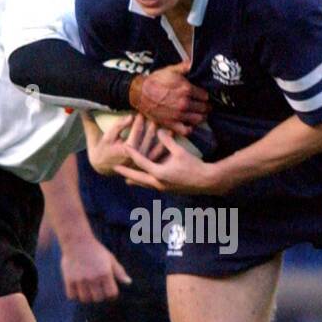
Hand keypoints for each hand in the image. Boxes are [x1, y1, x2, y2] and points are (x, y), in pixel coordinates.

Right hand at [61, 234, 131, 302]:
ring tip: (87, 290)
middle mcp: (93, 278)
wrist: (77, 241)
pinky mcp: (69, 280)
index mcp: (105, 273)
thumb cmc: (96, 250)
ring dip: (87, 297)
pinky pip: (72, 296)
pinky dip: (74, 295)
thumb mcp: (110, 259)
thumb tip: (129, 282)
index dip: (111, 294)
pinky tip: (77, 288)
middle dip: (99, 296)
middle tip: (97, 289)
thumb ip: (119, 272)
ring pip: (85, 299)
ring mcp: (81, 280)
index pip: (112, 294)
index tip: (108, 290)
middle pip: (98, 299)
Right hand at [87, 113, 166, 174]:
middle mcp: (136, 158)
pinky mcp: (145, 165)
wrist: (102, 164)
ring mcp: (142, 163)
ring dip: (163, 138)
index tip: (142, 111)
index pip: (136, 133)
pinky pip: (157, 155)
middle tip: (157, 115)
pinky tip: (171, 138)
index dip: (139, 121)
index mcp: (126, 151)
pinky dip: (164, 147)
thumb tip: (130, 117)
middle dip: (152, 126)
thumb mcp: (107, 136)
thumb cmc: (104, 147)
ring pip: (155, 148)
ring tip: (169, 126)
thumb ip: (118, 126)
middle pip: (148, 140)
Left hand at [115, 129, 230, 194]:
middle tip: (114, 169)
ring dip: (135, 180)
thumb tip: (159, 131)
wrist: (206, 181)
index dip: (132, 154)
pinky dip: (145, 183)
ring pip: (144, 184)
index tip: (123, 147)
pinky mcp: (168, 190)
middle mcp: (158, 183)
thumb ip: (167, 141)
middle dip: (126, 173)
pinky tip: (145, 181)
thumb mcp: (180, 151)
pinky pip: (152, 186)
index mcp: (159, 173)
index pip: (141, 162)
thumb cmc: (194, 165)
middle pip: (137, 178)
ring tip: (126, 179)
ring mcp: (162, 188)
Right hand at [129, 60, 208, 133]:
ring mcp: (179, 115)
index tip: (202, 96)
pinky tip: (189, 124)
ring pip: (199, 119)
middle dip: (205, 107)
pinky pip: (187, 131)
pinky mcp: (172, 124)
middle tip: (204, 106)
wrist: (140, 93)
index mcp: (187, 89)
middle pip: (204, 108)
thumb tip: (193, 64)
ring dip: (201, 117)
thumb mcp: (170, 70)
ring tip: (199, 115)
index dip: (204, 96)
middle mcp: (185, 103)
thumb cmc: (154, 81)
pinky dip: (190, 128)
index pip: (205, 96)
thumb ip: (184, 67)